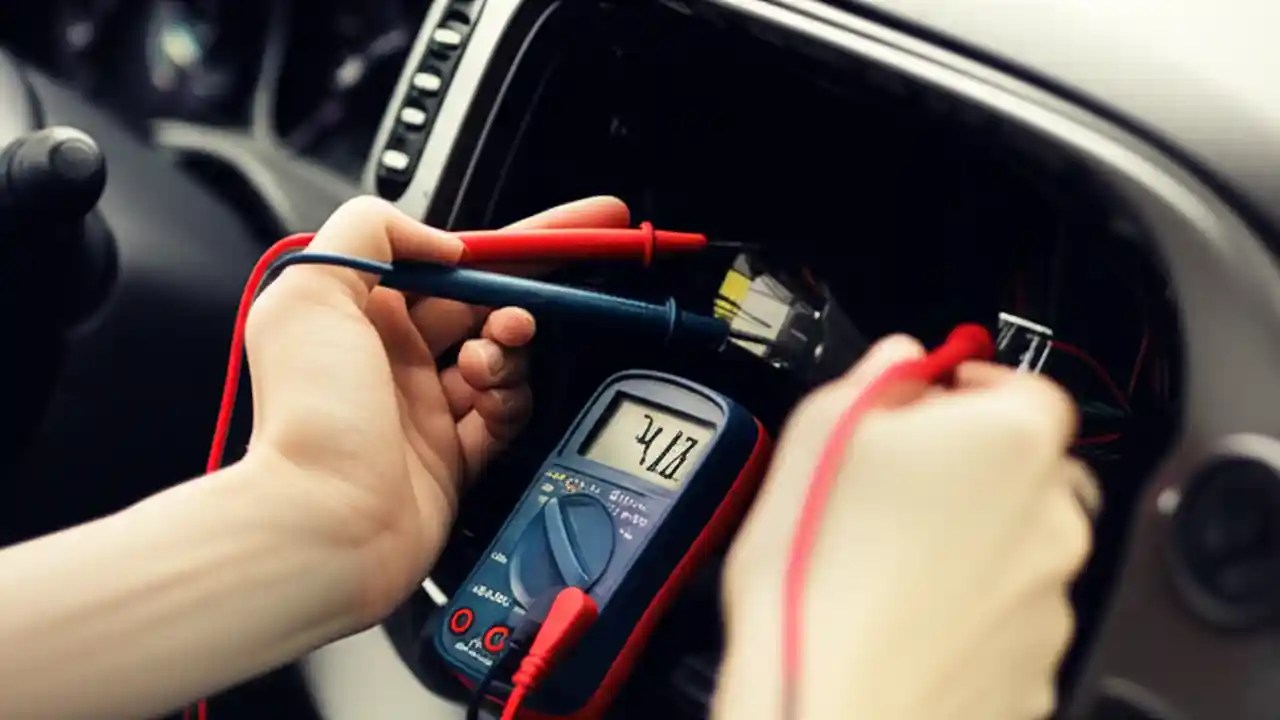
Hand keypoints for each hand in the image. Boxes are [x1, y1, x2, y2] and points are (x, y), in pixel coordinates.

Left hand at [242, 195, 629, 624]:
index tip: (569, 230)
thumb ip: (372, 229)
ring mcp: (422, 408)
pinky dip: (510, 403)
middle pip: (479, 306)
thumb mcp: (311, 288)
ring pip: (498, 359)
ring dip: (508, 352)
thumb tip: (443, 243)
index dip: (507, 242)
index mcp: (358, 312)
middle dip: (518, 299)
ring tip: (489, 363)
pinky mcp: (451, 458)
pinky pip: (503, 417)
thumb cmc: (311, 414)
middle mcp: (389, 356)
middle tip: (528, 310)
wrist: (325, 524)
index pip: (445, 258)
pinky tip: (493, 402)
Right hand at [715, 335, 1097, 719]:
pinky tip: (906, 615)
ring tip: (888, 563)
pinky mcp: (1038, 666)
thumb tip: (900, 360)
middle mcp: (1052, 517)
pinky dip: (971, 611)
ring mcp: (1052, 599)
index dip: (974, 389)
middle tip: (899, 488)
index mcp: (1008, 440)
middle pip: (1028, 470)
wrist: (827, 707)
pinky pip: (1009, 618)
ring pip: (1019, 547)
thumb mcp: (816, 434)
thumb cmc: (815, 576)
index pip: (1026, 386)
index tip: (933, 402)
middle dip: (972, 469)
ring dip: (973, 542)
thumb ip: (874, 377)